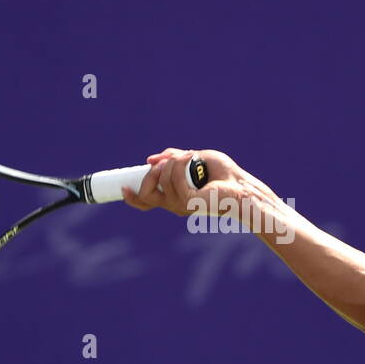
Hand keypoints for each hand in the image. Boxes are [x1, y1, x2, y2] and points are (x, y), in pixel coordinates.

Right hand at [121, 148, 248, 217]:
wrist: (241, 185)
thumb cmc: (223, 174)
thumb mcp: (194, 158)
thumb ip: (173, 158)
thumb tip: (150, 160)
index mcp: (174, 197)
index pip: (146, 203)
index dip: (132, 197)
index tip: (123, 187)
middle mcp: (175, 204)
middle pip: (146, 193)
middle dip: (151, 173)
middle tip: (169, 162)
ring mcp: (181, 205)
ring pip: (160, 179)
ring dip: (174, 162)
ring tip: (193, 158)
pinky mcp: (189, 202)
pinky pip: (174, 177)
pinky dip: (182, 163)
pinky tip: (195, 160)